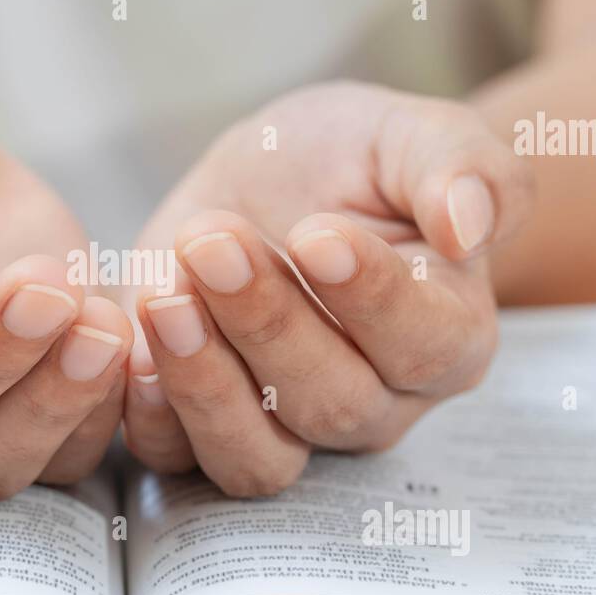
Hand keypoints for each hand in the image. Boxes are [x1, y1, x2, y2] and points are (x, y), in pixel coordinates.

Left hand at [122, 82, 533, 495]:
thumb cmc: (356, 159)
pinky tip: (127, 349)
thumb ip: (463, 168)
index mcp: (448, 333)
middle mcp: (377, 401)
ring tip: (163, 296)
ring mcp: (291, 429)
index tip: (317, 235)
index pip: (427, 344)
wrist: (273, 178)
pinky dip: (149, 415)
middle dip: (266, 323)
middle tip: (213, 242)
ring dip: (204, 382)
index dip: (372, 299)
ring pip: (258, 457)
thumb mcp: (412, 135)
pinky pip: (178, 459)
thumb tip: (468, 224)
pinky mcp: (203, 427)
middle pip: (334, 403)